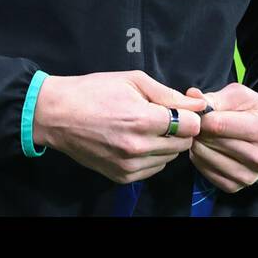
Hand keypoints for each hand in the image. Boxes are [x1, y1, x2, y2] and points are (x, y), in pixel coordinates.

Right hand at [33, 71, 207, 183]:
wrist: (58, 115)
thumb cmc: (95, 91)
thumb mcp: (133, 80)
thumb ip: (169, 94)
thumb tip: (200, 104)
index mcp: (142, 120)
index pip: (191, 126)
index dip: (190, 115)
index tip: (179, 108)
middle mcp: (138, 148)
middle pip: (184, 144)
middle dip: (180, 129)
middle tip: (162, 116)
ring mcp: (129, 166)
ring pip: (170, 158)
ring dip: (166, 143)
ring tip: (146, 127)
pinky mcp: (122, 177)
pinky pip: (154, 169)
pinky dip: (152, 156)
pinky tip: (137, 140)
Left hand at [185, 83, 257, 192]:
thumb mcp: (242, 96)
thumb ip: (216, 98)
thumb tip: (191, 96)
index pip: (217, 125)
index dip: (201, 116)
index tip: (198, 112)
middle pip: (209, 142)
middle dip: (198, 129)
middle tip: (199, 122)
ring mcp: (248, 176)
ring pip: (204, 158)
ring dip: (197, 144)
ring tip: (204, 134)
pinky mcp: (236, 187)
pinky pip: (204, 172)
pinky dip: (200, 158)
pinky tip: (207, 147)